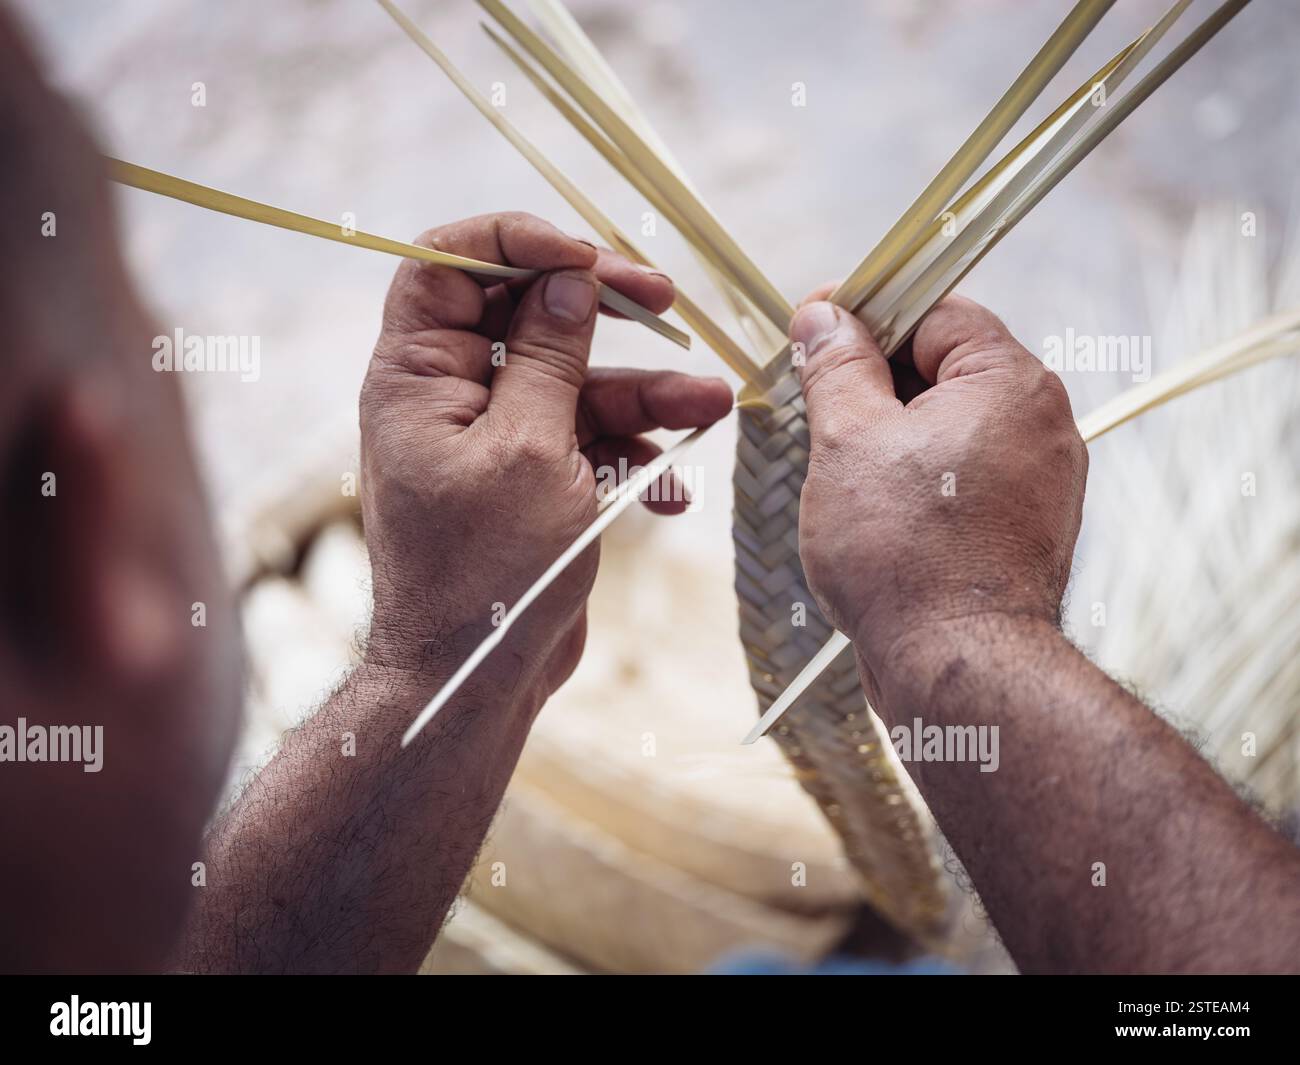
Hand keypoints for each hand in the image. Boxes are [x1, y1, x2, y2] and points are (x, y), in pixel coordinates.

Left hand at [359, 212, 731, 711]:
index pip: (449, 262)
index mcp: (419, 376)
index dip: (517, 241)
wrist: (476, 683)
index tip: (586, 256)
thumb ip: (550, 357)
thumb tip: (566, 279)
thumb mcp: (530, 451)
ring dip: (644, 394)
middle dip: (603, 312)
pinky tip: (669, 489)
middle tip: (667, 303)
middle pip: (528, 315)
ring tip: (712, 405)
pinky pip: (584, 440)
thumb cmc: (486, 575)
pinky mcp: (531, 479)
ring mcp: (493, 438)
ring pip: (573, 382)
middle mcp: (449, 396)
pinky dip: (629, 455)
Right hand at [791, 294, 1086, 695]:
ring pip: (947, 425)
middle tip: (811, 401)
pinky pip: (961, 474)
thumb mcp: (849, 440)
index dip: (868, 311)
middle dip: (872, 378)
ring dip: (887, 431)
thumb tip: (824, 316)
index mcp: (1011, 383)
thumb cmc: (904, 552)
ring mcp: (1038, 480)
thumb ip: (836, 366)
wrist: (957, 668)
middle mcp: (1041, 424)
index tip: (812, 326)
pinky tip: (870, 506)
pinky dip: (914, 476)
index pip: (936, 310)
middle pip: (943, 367)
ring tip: (836, 465)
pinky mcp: (1022, 527)